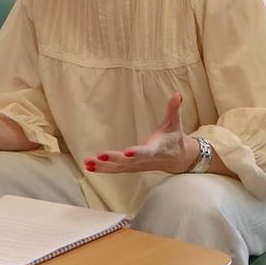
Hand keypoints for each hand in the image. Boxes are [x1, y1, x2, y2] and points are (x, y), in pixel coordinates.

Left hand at [84, 92, 198, 174]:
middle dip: (114, 159)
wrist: (177, 158)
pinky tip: (89, 168)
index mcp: (156, 149)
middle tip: (100, 156)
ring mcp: (137, 166)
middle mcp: (145, 160)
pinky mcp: (131, 168)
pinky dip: (103, 170)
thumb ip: (174, 109)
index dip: (138, 152)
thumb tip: (178, 94)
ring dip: (103, 167)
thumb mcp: (174, 123)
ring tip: (88, 163)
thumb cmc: (173, 138)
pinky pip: (116, 170)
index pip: (147, 152)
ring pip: (119, 168)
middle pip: (129, 162)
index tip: (128, 152)